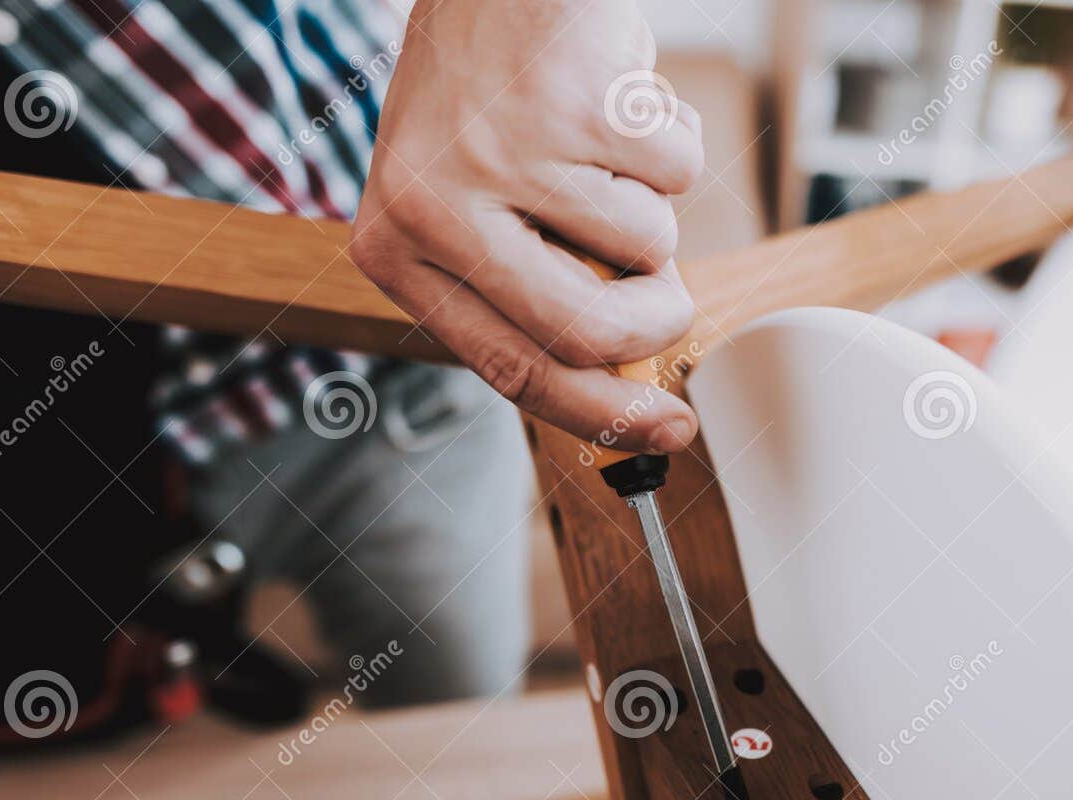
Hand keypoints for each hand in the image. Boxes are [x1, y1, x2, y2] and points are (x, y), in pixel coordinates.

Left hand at [351, 0, 702, 451]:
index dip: (601, 415)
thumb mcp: (472, 205)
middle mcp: (434, 205)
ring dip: (654, 202)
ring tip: (603, 146)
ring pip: (647, 244)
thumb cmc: (490, 96)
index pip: (510, 369)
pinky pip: (677, 170)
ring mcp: (504, 154)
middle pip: (588, 332)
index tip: (667, 430)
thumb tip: (625, 382)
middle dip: (656, 325)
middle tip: (673, 301)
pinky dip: (671, 137)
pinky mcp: (573, 104)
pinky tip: (619, 99)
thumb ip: (528, 292)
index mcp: (395, 248)